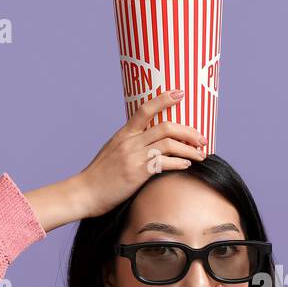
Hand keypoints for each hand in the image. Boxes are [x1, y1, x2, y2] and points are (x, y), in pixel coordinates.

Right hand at [71, 90, 208, 218]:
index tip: (180, 93)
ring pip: (169, 144)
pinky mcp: (137, 173)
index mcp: (124, 134)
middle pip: (166, 127)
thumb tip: (150, 142)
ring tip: (200, 155)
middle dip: (188, 131)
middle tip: (202, 138)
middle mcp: (130, 142)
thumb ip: (131, 144)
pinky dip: (179, 163)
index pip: (145, 109)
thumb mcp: (113, 151)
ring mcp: (134, 156)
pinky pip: (164, 163)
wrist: (85, 192)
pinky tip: (187, 166)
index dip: (164, 99)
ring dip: (189, 149)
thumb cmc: (101, 175)